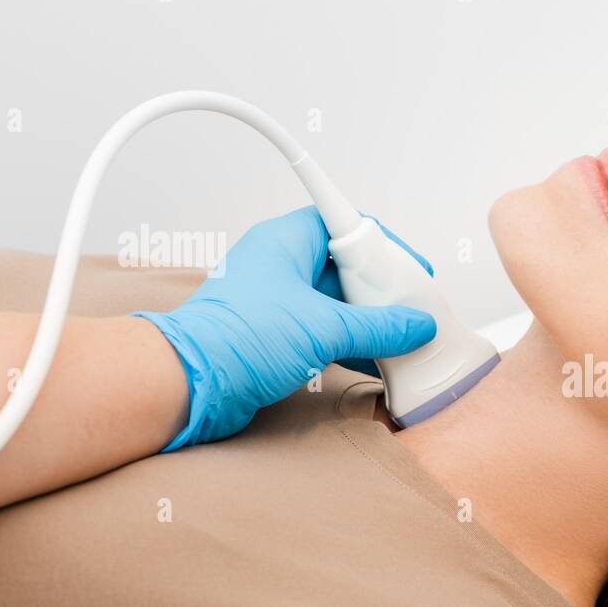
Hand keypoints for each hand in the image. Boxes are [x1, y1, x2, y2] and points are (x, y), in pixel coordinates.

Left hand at [132, 206, 436, 449]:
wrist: (191, 384)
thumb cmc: (238, 339)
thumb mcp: (325, 328)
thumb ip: (380, 327)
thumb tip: (416, 326)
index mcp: (287, 241)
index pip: (345, 223)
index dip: (382, 243)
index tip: (409, 265)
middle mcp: (280, 265)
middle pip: (347, 266)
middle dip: (382, 289)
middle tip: (410, 308)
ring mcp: (277, 300)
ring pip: (336, 301)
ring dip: (368, 320)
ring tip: (400, 336)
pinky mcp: (275, 334)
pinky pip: (324, 329)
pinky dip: (351, 341)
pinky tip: (376, 359)